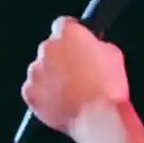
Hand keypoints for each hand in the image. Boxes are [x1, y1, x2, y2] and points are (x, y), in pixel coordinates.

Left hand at [21, 16, 129, 137]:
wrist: (97, 118)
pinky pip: (33, 90)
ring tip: (70, 90)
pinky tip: (59, 101)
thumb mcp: (113, 53)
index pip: (64, 25)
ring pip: (40, 69)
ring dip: (51, 76)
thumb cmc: (108, 87)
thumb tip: (92, 46)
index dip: (73, 36)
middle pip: (50, 47)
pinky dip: (43, 95)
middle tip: (77, 72)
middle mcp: (47, 48)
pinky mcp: (29, 92)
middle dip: (61, 57)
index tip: (78, 45)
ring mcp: (35, 71)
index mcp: (67, 33)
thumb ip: (96, 44)